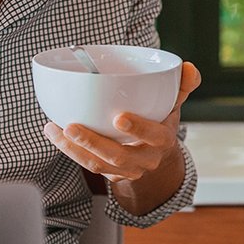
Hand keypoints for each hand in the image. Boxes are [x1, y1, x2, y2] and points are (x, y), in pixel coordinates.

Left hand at [43, 61, 200, 183]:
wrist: (157, 158)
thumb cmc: (161, 123)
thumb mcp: (174, 105)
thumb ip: (182, 86)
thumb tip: (189, 67)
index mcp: (162, 140)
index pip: (153, 136)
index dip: (138, 128)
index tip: (118, 117)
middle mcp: (146, 160)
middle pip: (119, 156)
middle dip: (93, 143)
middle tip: (72, 127)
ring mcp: (127, 171)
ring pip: (98, 165)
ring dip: (74, 150)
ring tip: (54, 130)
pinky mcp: (111, 175)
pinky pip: (89, 166)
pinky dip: (70, 152)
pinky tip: (55, 134)